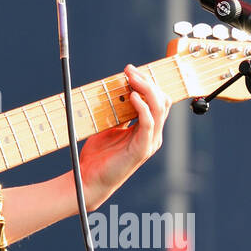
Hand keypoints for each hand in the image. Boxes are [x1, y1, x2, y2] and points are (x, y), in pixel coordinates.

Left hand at [72, 64, 170, 208]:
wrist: (89, 180)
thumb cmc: (99, 155)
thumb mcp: (109, 127)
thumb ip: (119, 112)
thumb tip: (120, 90)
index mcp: (147, 130)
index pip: (158, 101)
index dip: (147, 83)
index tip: (130, 70)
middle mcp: (152, 135)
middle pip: (162, 101)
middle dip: (148, 82)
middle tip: (130, 70)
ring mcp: (149, 142)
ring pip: (159, 109)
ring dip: (146, 89)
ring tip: (131, 78)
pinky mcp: (141, 150)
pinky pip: (148, 123)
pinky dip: (143, 107)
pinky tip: (132, 97)